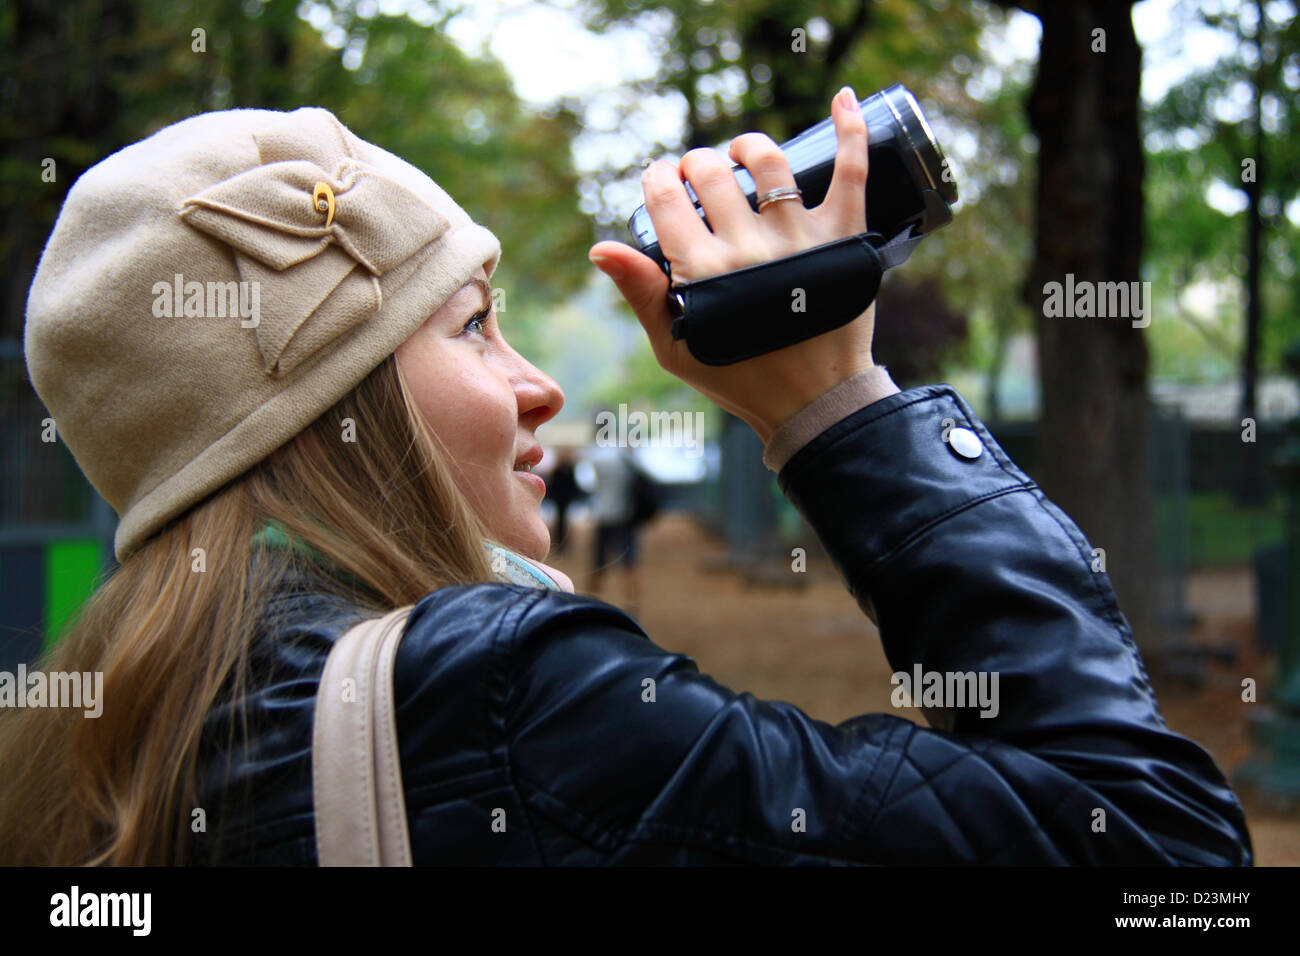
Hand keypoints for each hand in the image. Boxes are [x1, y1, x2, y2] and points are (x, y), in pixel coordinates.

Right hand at [589, 86, 876, 443]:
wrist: (813, 401)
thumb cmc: (738, 375)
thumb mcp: (675, 346)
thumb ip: (640, 293)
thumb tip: (599, 248)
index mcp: (703, 273)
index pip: (666, 197)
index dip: (657, 179)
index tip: (662, 183)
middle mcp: (750, 249)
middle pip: (711, 172)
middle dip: (695, 163)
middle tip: (698, 177)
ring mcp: (800, 240)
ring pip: (769, 163)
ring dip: (748, 146)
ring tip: (741, 155)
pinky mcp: (844, 238)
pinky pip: (851, 173)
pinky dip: (850, 130)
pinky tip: (844, 100)